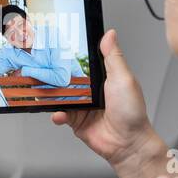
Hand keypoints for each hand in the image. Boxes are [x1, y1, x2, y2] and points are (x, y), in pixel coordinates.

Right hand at [52, 29, 166, 177]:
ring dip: (53, 94)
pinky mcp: (76, 120)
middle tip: (45, 67)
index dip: (73, 54)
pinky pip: (61, 114)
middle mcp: (91, 90)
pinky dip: (57, 114)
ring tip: (45, 89)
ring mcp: (82, 105)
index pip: (84, 61)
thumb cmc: (132, 112)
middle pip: (68, 77)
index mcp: (103, 77)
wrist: (128, 143)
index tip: (59, 45)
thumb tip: (109, 34)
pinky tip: (59, 113)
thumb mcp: (123, 78)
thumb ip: (113, 57)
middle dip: (57, 74)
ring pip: (61, 95)